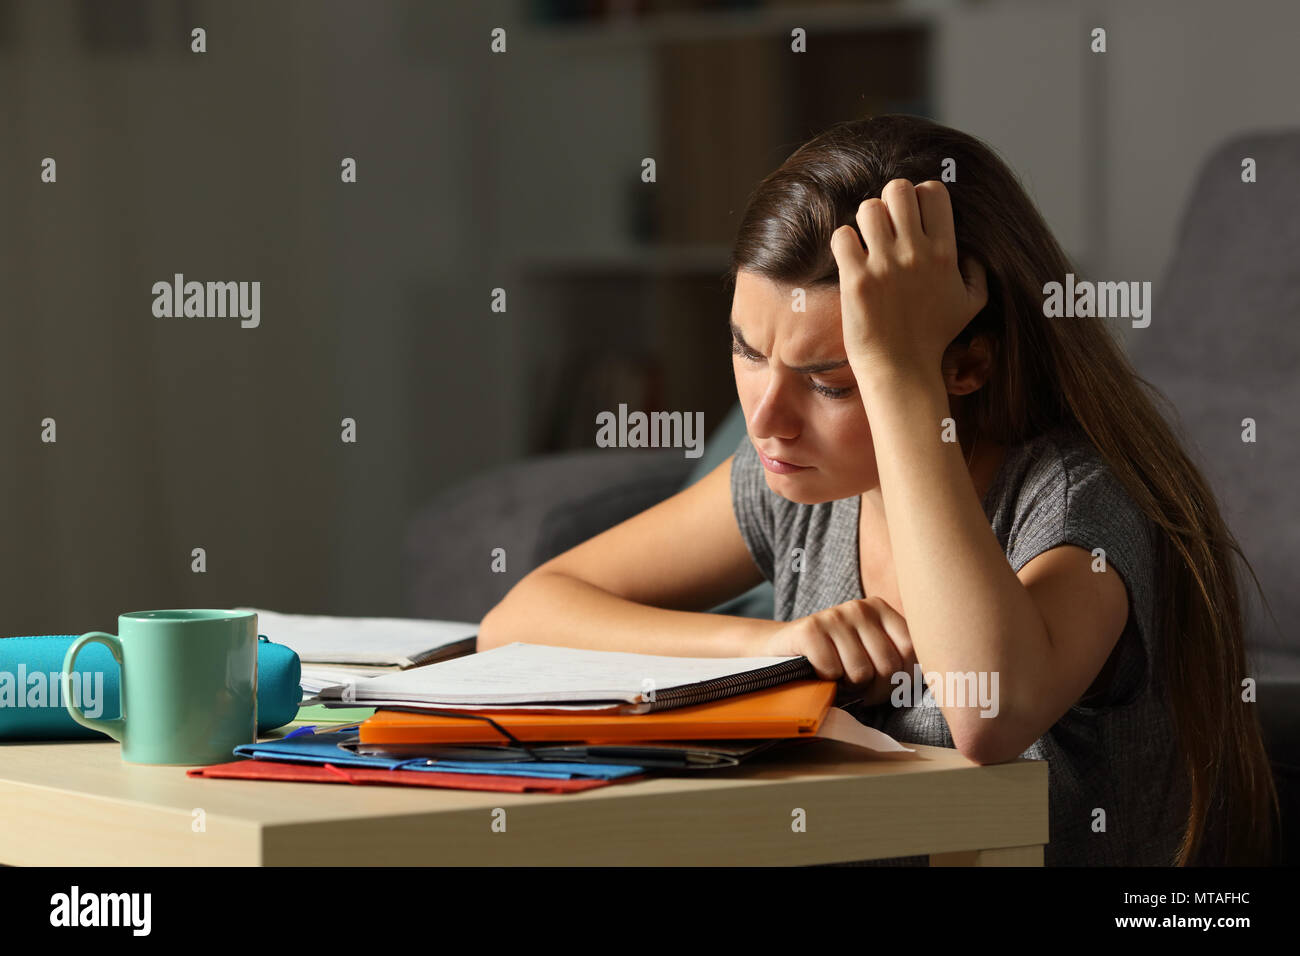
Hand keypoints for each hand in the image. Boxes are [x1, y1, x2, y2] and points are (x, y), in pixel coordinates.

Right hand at [760, 597, 915, 706]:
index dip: (903, 679)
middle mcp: (860, 607)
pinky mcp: (810, 628)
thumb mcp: (871, 653)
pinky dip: (824, 681)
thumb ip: (899, 660)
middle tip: (859, 689)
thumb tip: (938, 684)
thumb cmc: (836, 660)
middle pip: (888, 665)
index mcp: (882, 609)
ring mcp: (834, 615)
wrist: (781, 650)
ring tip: (839, 679)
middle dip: (875, 689)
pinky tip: (818, 671)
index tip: (887, 686)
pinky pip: (831, 670)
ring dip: (848, 687)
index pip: (913, 650)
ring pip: (860, 672)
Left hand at [829, 178, 987, 379]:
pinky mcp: (857, 280)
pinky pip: (843, 236)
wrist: (901, 368)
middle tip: (886, 226)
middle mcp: (916, 254)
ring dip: (865, 221)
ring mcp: (885, 266)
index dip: (919, 196)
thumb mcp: (972, 303)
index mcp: (945, 253)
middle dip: (890, 201)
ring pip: (868, 208)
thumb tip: (969, 248)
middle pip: (899, 189)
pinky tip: (851, 259)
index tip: (912, 218)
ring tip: (867, 243)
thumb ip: (976, 270)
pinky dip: (844, 243)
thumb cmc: (934, 337)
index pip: (933, 191)